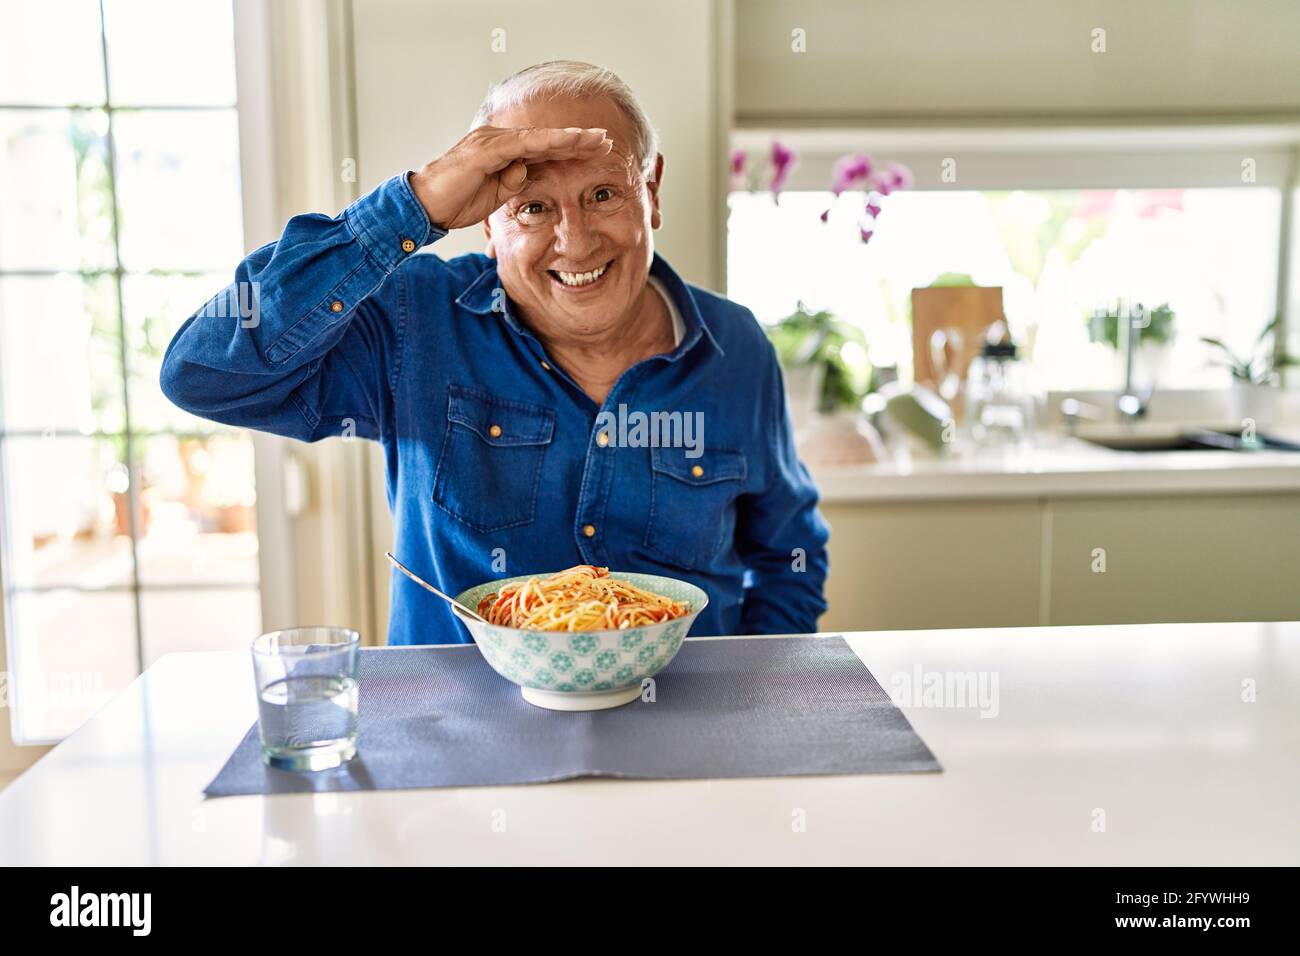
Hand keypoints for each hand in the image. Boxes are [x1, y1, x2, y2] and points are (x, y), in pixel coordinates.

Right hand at [408, 126, 612, 230]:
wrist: (426, 206)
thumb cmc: (456, 202)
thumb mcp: (495, 196)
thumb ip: (513, 182)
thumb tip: (528, 174)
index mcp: (503, 151)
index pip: (543, 148)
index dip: (571, 149)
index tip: (597, 151)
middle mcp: (499, 140)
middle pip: (546, 138)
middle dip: (578, 139)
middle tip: (607, 139)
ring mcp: (491, 142)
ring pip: (538, 137)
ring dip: (568, 137)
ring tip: (595, 139)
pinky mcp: (484, 151)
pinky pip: (521, 144)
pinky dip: (545, 142)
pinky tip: (566, 141)